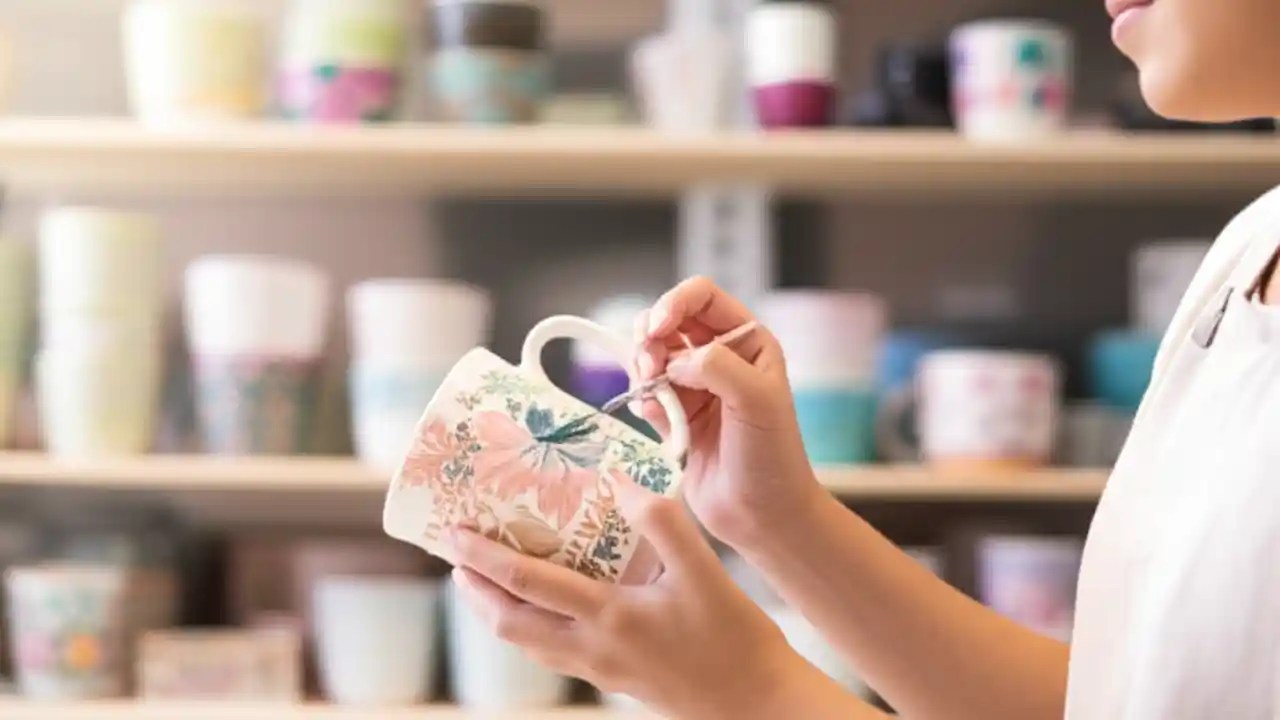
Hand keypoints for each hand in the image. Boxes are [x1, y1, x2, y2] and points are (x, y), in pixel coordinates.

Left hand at [446, 480, 811, 719]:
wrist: (758, 705)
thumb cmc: (735, 638)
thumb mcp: (705, 571)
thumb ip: (662, 522)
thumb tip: (619, 482)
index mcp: (609, 618)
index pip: (526, 586)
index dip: (483, 559)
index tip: (453, 534)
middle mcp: (593, 650)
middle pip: (510, 624)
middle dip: (475, 591)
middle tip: (456, 557)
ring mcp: (601, 670)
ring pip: (528, 644)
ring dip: (498, 610)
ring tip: (488, 579)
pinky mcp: (615, 679)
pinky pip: (554, 652)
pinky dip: (533, 626)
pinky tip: (548, 605)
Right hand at [632, 277, 822, 547]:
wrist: (762, 515)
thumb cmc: (772, 457)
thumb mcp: (756, 401)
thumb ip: (716, 366)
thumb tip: (674, 360)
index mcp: (748, 341)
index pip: (701, 297)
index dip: (673, 304)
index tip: (656, 330)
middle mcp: (721, 357)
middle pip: (667, 321)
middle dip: (649, 339)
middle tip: (648, 369)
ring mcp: (696, 386)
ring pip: (650, 355)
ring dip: (642, 371)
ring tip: (653, 400)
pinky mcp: (676, 414)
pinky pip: (645, 391)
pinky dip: (643, 400)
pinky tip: (658, 422)